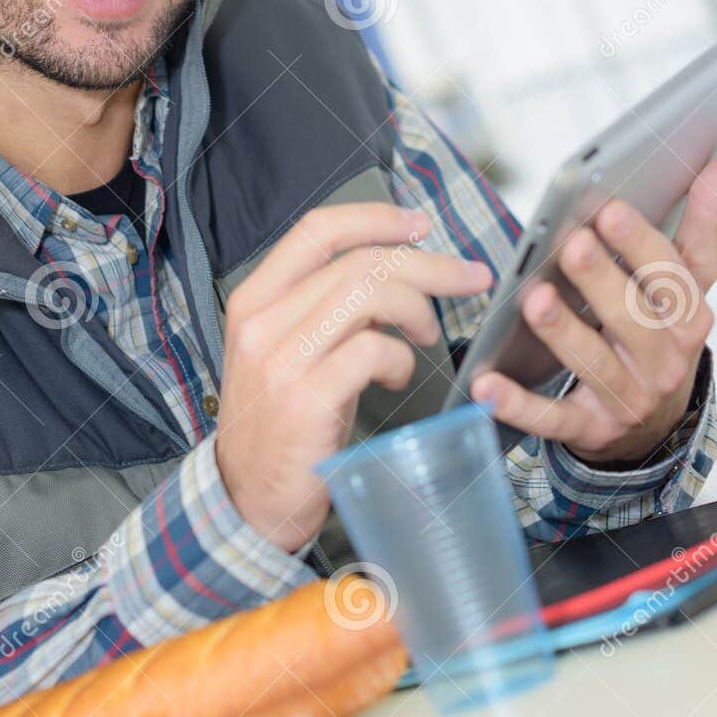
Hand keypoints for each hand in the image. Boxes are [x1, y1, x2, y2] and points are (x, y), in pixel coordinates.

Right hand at [214, 202, 492, 549]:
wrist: (246, 498)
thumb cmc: (278, 423)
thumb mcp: (285, 352)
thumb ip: (323, 310)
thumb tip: (390, 275)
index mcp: (254, 299)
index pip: (318, 230)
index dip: (376, 218)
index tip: (420, 224)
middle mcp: (261, 321)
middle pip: (359, 262)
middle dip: (428, 264)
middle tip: (469, 277)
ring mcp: (281, 359)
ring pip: (369, 295)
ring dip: (418, 309)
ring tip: (426, 335)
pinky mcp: (306, 399)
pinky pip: (372, 351)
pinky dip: (400, 358)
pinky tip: (398, 375)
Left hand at [470, 143, 716, 464]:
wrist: (654, 420)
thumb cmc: (662, 326)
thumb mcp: (688, 275)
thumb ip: (706, 213)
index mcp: (688, 315)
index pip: (670, 277)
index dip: (641, 245)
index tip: (611, 211)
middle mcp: (664, 358)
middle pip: (632, 317)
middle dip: (601, 280)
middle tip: (571, 245)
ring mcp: (627, 396)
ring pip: (594, 363)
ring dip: (564, 333)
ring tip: (534, 300)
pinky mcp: (588, 429)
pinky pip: (552, 419)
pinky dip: (518, 405)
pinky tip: (486, 385)